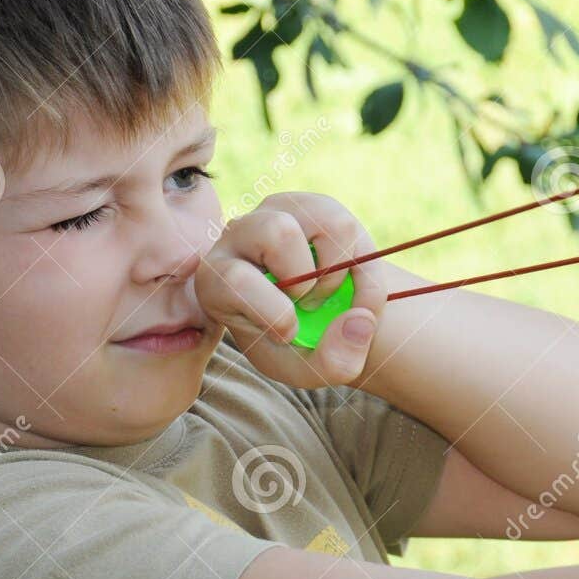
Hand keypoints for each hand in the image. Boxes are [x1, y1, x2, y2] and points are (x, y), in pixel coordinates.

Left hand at [195, 192, 387, 388]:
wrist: (320, 320)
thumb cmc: (300, 346)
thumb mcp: (310, 372)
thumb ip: (335, 362)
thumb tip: (361, 319)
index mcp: (217, 280)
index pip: (235, 280)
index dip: (274, 313)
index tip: (290, 334)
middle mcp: (239, 235)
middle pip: (276, 232)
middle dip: (307, 280)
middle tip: (308, 306)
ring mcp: (277, 213)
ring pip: (323, 224)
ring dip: (337, 273)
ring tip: (327, 295)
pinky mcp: (313, 207)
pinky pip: (347, 228)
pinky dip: (361, 267)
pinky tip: (349, 285)